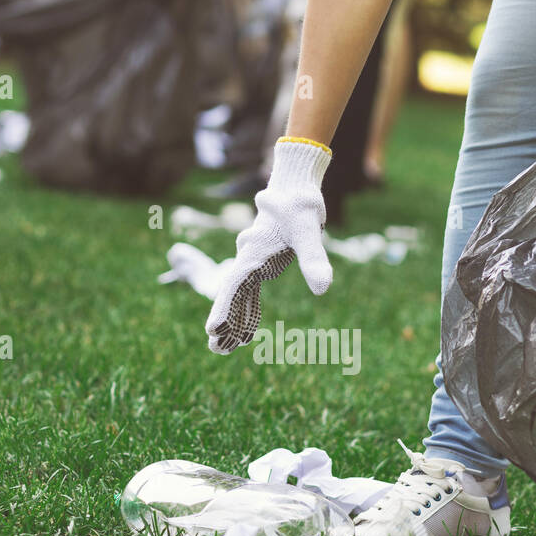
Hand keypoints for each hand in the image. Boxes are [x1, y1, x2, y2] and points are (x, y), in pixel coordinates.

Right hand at [205, 138, 332, 353]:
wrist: (296, 185)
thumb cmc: (300, 204)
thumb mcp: (309, 230)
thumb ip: (313, 259)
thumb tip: (322, 288)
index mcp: (254, 251)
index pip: (234, 284)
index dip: (223, 307)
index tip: (212, 329)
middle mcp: (248, 258)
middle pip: (232, 294)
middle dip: (223, 322)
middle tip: (216, 349)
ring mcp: (253, 261)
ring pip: (239, 297)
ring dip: (233, 322)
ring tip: (225, 350)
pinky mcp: (262, 263)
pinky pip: (250, 293)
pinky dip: (247, 313)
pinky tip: (246, 335)